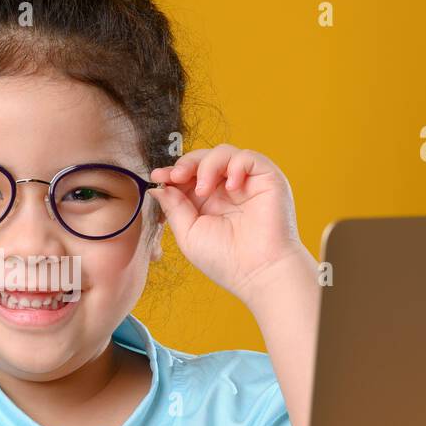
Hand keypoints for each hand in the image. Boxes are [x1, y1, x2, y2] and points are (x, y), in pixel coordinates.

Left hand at [150, 145, 306, 303]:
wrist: (259, 272)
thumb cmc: (226, 260)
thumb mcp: (189, 233)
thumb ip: (174, 208)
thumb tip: (158, 187)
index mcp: (209, 202)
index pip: (188, 176)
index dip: (172, 173)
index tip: (157, 177)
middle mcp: (227, 190)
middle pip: (203, 159)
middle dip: (185, 164)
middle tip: (175, 176)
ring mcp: (247, 183)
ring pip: (223, 153)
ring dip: (207, 166)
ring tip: (203, 189)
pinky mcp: (268, 179)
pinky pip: (248, 157)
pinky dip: (235, 166)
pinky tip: (231, 187)